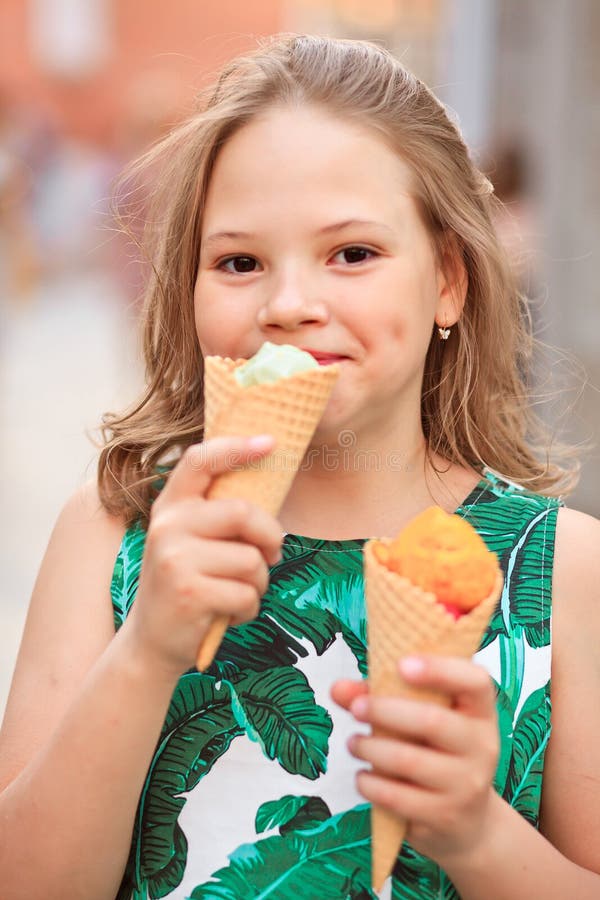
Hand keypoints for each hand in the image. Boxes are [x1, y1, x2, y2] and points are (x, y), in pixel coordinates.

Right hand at [124, 436, 282, 679]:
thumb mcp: (190, 541)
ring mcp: (175, 559)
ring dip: (259, 583)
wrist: (151, 642)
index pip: (200, 461)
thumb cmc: (186, 584)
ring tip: (238, 593)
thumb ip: (216, 514)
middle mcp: (167, 526)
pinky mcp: (189, 593)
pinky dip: (248, 609)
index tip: (270, 442)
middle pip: (242, 513)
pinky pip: (247, 594)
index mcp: (170, 506)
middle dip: (270, 536)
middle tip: (273, 554)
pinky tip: (227, 615)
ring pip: (251, 560)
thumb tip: (270, 479)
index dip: (236, 447)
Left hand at [331, 655, 499, 866]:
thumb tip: (338, 689)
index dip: (440, 670)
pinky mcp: (445, 815)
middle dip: (385, 711)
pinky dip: (371, 784)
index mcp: (480, 711)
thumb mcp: (423, 717)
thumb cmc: (437, 752)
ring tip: (353, 743)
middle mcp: (482, 745)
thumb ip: (382, 695)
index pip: (474, 681)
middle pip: (432, 721)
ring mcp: (467, 784)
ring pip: (409, 760)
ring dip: (370, 748)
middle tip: (356, 708)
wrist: (468, 822)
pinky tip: (362, 777)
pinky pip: (398, 797)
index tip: (401, 664)